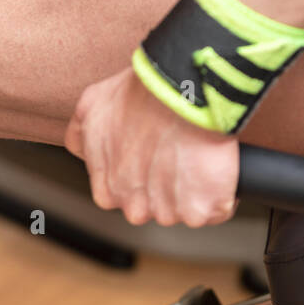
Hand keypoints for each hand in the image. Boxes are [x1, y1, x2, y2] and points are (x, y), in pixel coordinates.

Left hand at [65, 69, 239, 226]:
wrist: (180, 92)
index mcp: (106, 190)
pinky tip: (217, 168)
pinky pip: (216, 210)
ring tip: (198, 157)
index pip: (126, 196)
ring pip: (185, 209)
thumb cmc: (141, 93)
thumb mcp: (93, 106)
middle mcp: (133, 207)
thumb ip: (81, 135)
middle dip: (168, 186)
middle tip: (179, 154)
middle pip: (156, 207)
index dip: (144, 174)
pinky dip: (222, 193)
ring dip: (195, 189)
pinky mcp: (200, 211)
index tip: (156, 156)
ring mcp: (167, 212)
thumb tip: (80, 147)